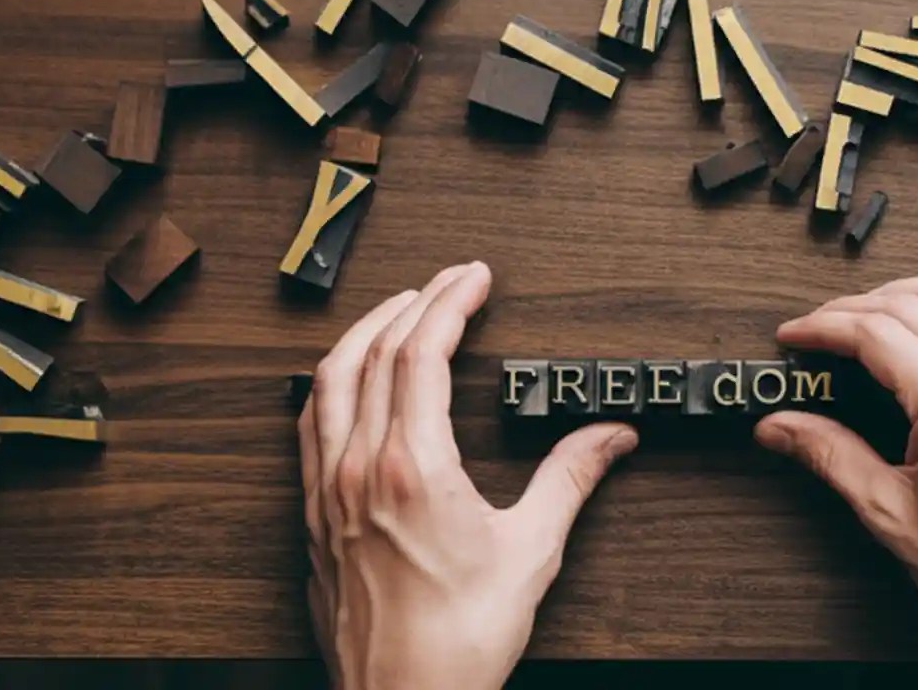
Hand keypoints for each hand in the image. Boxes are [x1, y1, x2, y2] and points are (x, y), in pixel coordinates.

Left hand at [299, 262, 638, 689]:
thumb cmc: (457, 640)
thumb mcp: (531, 551)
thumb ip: (570, 481)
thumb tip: (608, 438)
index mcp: (412, 467)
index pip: (423, 352)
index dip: (450, 301)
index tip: (473, 277)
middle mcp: (359, 468)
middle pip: (375, 352)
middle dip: (413, 301)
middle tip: (448, 280)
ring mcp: (328, 491)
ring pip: (329, 381)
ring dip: (364, 333)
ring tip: (396, 310)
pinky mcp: (315, 516)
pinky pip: (308, 424)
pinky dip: (331, 384)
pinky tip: (346, 384)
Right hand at [755, 274, 917, 688]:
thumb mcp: (892, 514)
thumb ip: (831, 456)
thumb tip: (782, 429)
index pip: (874, 332)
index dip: (822, 326)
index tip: (796, 335)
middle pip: (913, 304)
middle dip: (855, 307)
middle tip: (822, 328)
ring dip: (915, 291)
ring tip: (880, 310)